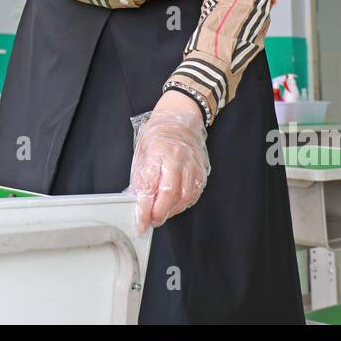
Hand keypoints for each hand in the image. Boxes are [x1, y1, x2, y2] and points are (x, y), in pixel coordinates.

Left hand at [127, 100, 209, 234]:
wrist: (180, 118)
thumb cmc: (158, 134)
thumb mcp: (142, 152)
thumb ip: (141, 177)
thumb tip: (137, 203)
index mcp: (158, 151)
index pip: (150, 185)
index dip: (144, 208)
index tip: (141, 223)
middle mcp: (178, 158)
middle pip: (170, 193)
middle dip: (159, 213)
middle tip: (151, 221)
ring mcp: (192, 164)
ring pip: (185, 197)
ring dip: (172, 211)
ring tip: (162, 214)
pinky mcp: (202, 170)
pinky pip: (195, 194)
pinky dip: (184, 204)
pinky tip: (175, 205)